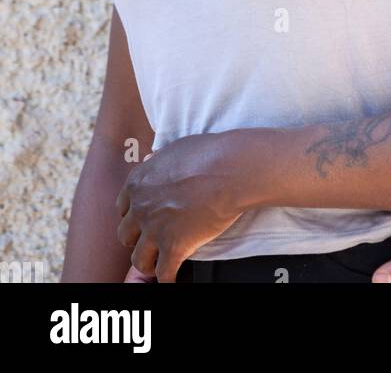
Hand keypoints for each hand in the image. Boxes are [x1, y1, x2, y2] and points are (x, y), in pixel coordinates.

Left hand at [116, 132, 250, 282]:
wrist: (229, 169)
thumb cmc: (208, 153)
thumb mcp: (173, 149)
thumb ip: (157, 162)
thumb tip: (152, 161)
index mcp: (138, 183)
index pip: (123, 208)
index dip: (135, 216)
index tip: (146, 220)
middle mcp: (140, 208)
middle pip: (125, 235)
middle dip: (138, 239)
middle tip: (153, 240)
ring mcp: (155, 229)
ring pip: (138, 260)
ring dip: (148, 263)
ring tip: (159, 264)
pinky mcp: (173, 247)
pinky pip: (163, 274)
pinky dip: (167, 279)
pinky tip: (174, 278)